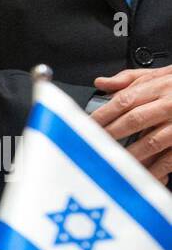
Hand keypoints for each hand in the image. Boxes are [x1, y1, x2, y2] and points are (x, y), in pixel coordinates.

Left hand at [92, 67, 171, 181]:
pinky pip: (168, 159)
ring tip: (109, 163)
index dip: (102, 114)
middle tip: (91, 146)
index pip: (124, 100)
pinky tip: (139, 174)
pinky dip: (153, 169)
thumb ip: (131, 78)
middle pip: (133, 120)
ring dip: (127, 155)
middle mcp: (170, 104)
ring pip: (150, 142)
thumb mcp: (162, 74)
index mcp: (160, 86)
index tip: (85, 126)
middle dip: (109, 135)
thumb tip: (101, 83)